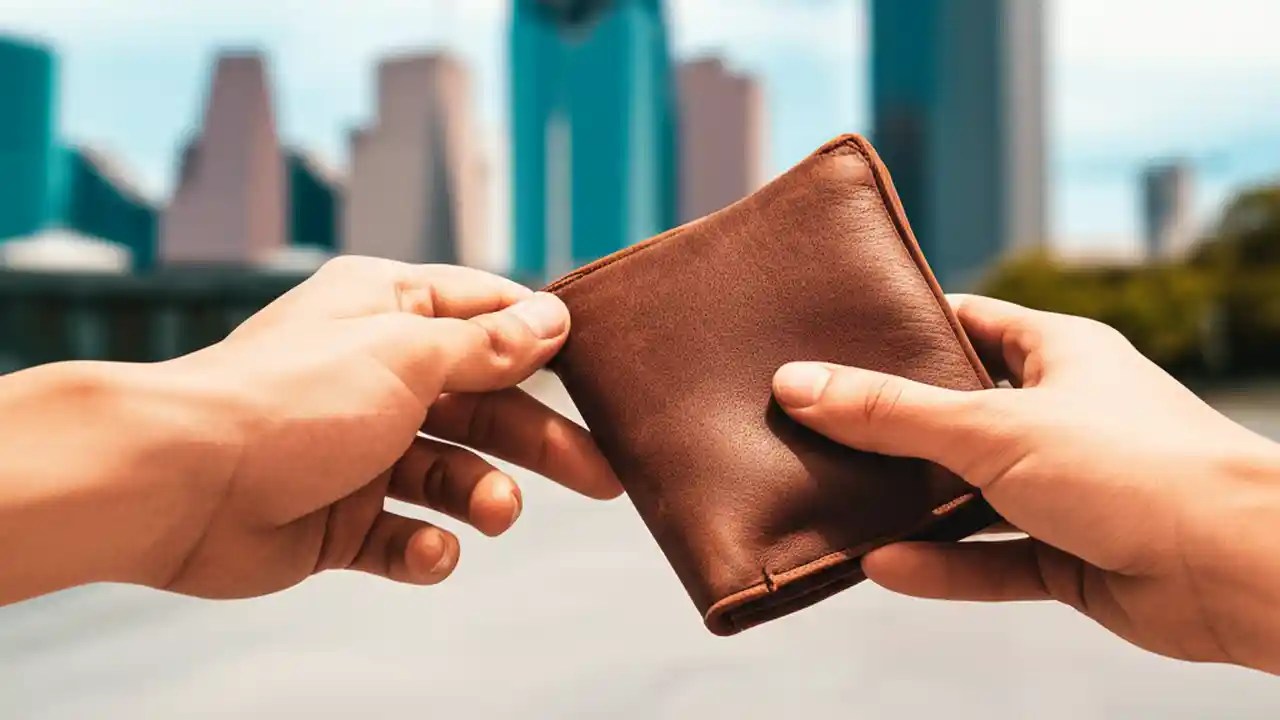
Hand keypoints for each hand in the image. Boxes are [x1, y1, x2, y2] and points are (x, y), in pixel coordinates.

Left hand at [0, 258, 619, 603]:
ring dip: (482, 495)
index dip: (540, 343)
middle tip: (602, 477)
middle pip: (483, 405)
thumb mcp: (408, 355)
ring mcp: (356, 448)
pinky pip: (401, 534)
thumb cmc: (291, 398)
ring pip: (448, 472)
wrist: (180, 484)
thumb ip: (487, 346)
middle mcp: (376, 374)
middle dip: (539, 440)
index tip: (596, 371)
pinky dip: (423, 546)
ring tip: (497, 513)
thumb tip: (552, 318)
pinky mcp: (337, 516)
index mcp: (387, 312)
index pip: (484, 316)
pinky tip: (429, 550)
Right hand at [772, 295, 1279, 672]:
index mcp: (1057, 354)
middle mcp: (1062, 415)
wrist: (1237, 568)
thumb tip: (797, 382)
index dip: (907, 328)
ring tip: (836, 500)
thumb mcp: (992, 426)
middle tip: (814, 425)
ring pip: (970, 494)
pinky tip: (885, 565)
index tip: (838, 335)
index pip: (969, 324)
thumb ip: (891, 411)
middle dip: (893, 427)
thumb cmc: (1135, 465)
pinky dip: (944, 565)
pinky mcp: (1072, 555)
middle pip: (958, 414)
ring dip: (912, 505)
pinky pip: (993, 559)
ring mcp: (1067, 488)